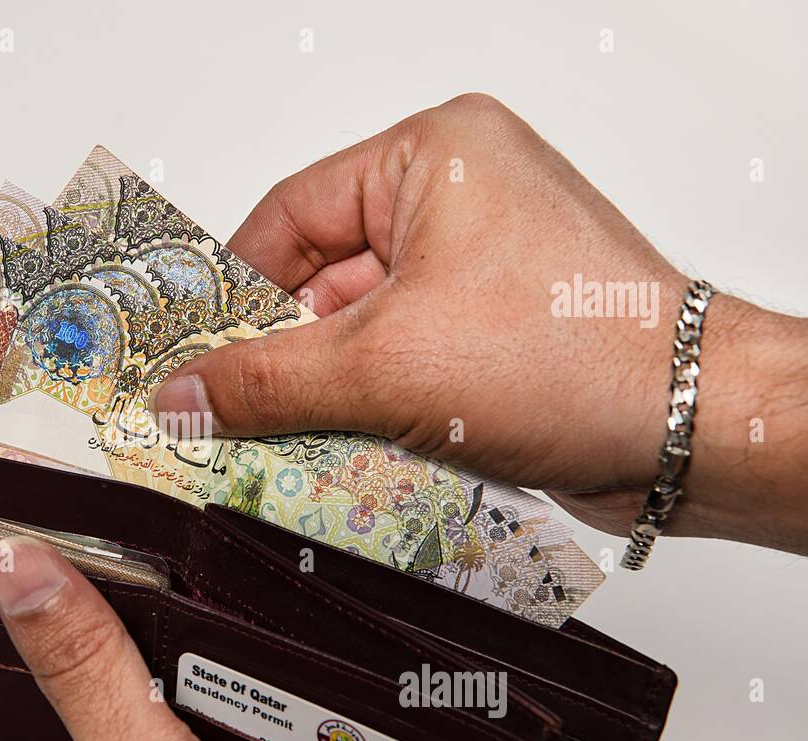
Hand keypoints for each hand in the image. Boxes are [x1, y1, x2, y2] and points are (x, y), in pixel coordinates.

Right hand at [151, 93, 807, 552]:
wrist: (691, 433)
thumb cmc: (579, 357)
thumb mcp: (385, 367)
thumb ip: (266, 381)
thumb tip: (185, 393)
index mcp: (435, 158)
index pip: (290, 214)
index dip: (229, 286)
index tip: (184, 346)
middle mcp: (458, 204)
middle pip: (320, 279)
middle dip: (278, 354)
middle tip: (222, 407)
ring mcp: (478, 272)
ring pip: (357, 332)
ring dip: (322, 392)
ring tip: (284, 438)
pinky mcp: (492, 333)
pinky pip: (397, 364)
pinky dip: (366, 409)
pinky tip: (341, 448)